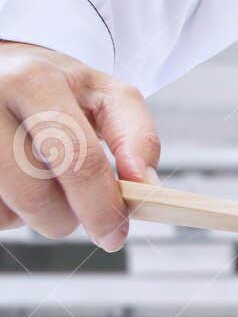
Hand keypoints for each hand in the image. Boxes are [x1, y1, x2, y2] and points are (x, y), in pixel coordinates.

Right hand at [0, 41, 160, 249]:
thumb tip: (145, 186)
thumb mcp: (104, 94)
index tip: (115, 236)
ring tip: (36, 182)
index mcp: (34, 80)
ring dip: (28, 216)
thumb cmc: (57, 88)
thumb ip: (135, 136)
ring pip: (4, 210)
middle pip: (34, 193)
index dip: (101, 207)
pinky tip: (10, 185)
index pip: (76, 159)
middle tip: (76, 216)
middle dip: (64, 219)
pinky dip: (5, 212)